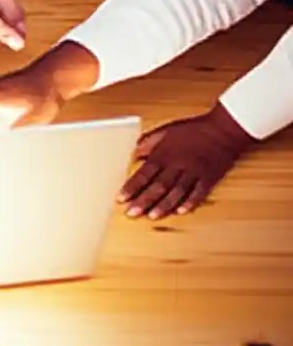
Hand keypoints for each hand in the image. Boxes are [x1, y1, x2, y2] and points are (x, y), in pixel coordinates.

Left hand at [118, 103, 257, 219]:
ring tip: (152, 216)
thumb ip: (147, 142)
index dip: (132, 187)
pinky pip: (198, 193)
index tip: (121, 198)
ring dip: (164, 205)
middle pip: (159, 185)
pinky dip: (189, 203)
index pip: (144, 173)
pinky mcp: (210, 178)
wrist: (223, 130)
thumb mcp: (165, 130)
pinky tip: (180, 212)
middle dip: (144, 200)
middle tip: (131, 212)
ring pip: (177, 192)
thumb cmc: (193, 129)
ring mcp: (195, 172)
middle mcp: (178, 164)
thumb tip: (132, 153)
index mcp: (165, 153)